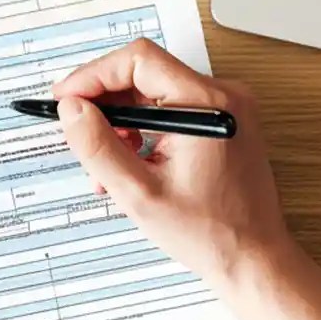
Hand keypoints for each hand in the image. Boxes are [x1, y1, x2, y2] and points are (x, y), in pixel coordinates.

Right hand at [52, 39, 289, 285]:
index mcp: (206, 104)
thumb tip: (71, 110)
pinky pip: (170, 110)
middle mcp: (222, 96)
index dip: (94, 75)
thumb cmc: (211, 233)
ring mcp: (226, 108)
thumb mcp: (139, 193)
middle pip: (144, 74)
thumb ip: (98, 146)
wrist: (254, 259)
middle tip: (77, 133)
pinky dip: (143, 131)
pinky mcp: (223, 122)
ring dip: (121, 122)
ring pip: (154, 93)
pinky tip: (130, 164)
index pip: (138, 60)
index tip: (66, 98)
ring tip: (105, 165)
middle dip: (105, 104)